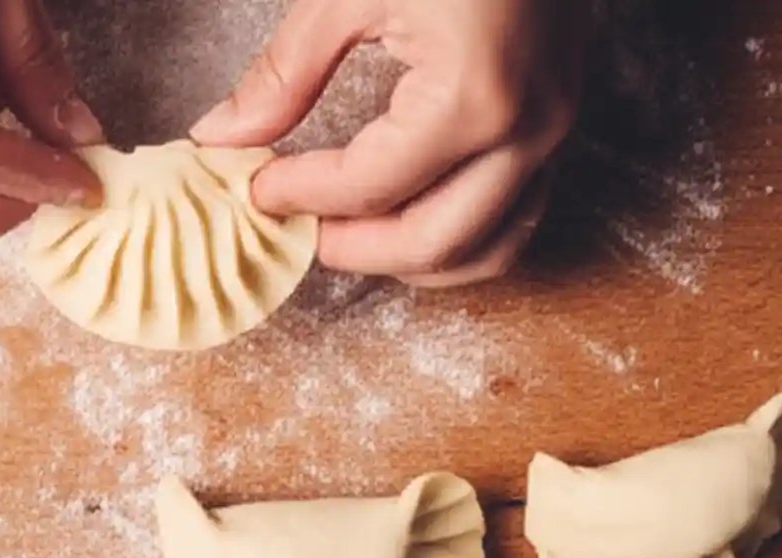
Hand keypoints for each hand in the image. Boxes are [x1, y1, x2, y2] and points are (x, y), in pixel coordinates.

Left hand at [191, 0, 588, 286]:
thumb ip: (284, 73)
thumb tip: (222, 135)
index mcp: (473, 99)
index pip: (367, 187)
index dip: (299, 195)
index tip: (253, 186)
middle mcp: (526, 133)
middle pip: (431, 244)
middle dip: (352, 250)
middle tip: (296, 230)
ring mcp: (554, 134)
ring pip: (487, 250)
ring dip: (411, 259)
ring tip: (348, 233)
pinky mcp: (559, 124)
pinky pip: (515, 217)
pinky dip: (458, 235)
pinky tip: (405, 216)